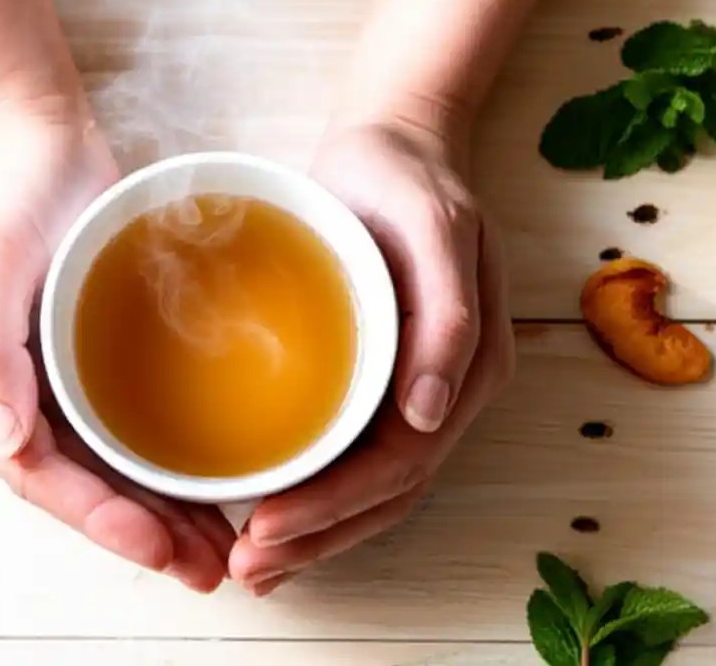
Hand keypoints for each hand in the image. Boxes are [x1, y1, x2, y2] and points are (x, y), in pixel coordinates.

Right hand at [0, 100, 234, 591]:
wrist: (33, 126)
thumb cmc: (7, 182)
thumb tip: (2, 440)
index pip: (35, 472)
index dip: (96, 518)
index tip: (158, 547)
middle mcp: (9, 392)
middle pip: (76, 484)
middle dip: (140, 533)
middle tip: (209, 570)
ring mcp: (48, 376)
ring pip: (105, 465)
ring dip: (159, 510)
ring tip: (222, 546)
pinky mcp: (83, 355)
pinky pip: (122, 425)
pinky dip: (163, 460)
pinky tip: (207, 480)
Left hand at [229, 121, 515, 595]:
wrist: (395, 146)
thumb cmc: (410, 179)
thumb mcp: (436, 226)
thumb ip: (449, 316)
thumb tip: (431, 414)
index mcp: (469, 366)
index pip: (402, 464)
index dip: (337, 507)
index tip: (268, 527)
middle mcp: (447, 393)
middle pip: (385, 494)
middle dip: (316, 538)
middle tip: (246, 570)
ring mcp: (415, 392)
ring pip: (371, 491)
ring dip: (314, 535)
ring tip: (251, 566)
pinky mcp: (380, 381)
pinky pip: (354, 458)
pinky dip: (316, 497)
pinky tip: (269, 518)